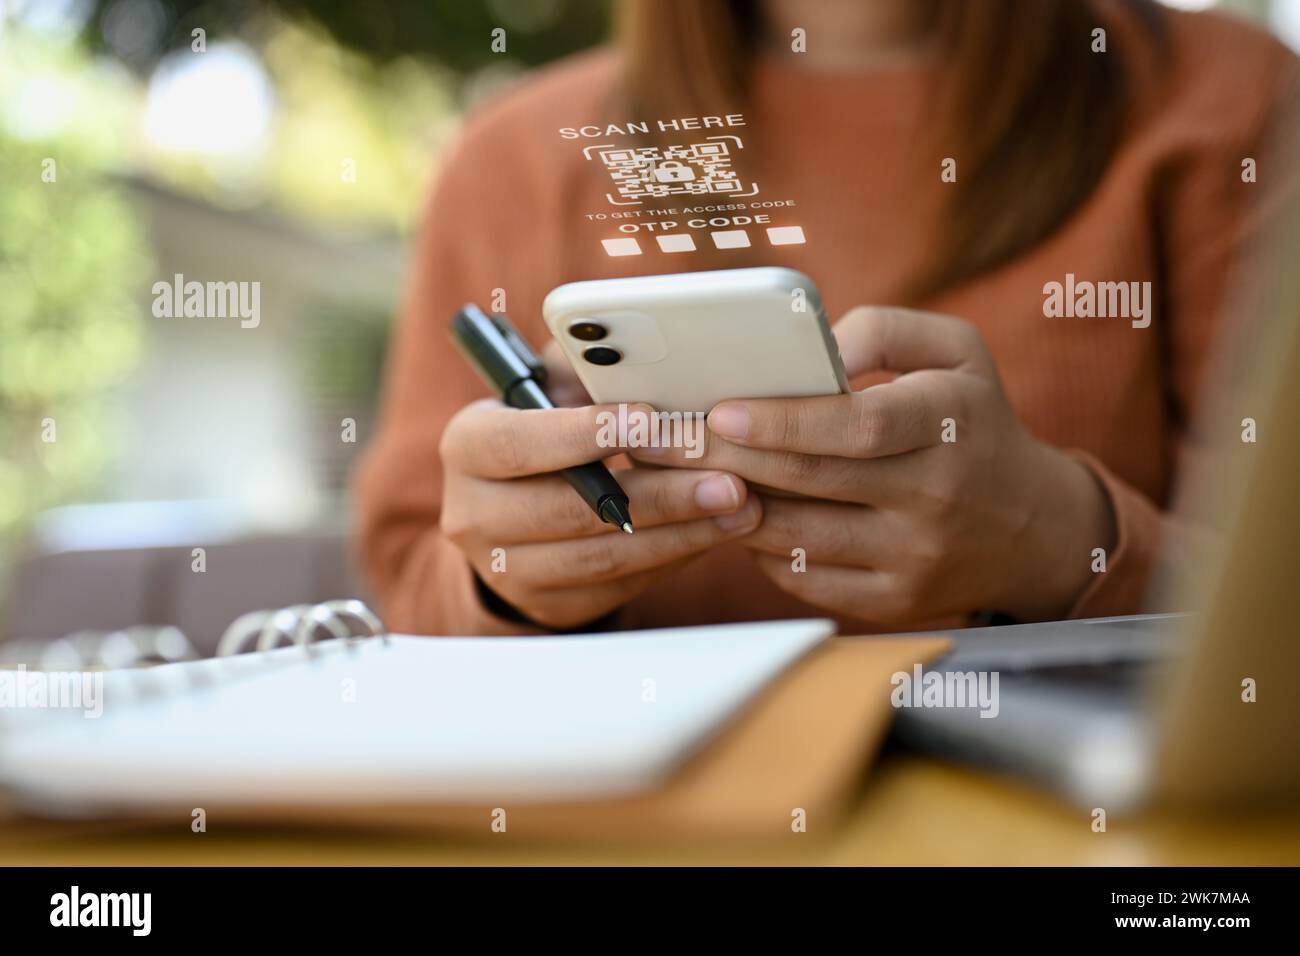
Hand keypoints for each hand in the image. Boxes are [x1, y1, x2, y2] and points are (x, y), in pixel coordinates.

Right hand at [439, 345, 760, 629]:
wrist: (513, 512)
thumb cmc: (545, 431)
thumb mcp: (547, 389)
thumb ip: (579, 365)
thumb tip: (628, 343)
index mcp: (467, 448)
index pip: (518, 444)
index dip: (584, 434)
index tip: (653, 420)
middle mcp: (474, 514)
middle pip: (569, 510)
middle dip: (657, 494)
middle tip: (727, 478)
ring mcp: (508, 571)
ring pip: (601, 556)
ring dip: (679, 532)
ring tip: (739, 507)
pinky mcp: (549, 606)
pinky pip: (619, 584)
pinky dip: (673, 557)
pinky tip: (715, 531)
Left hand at [628, 307, 1114, 624]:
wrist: (1032, 527)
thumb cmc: (974, 423)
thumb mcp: (956, 352)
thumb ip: (884, 329)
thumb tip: (813, 350)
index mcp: (952, 424)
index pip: (858, 426)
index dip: (784, 421)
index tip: (720, 409)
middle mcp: (936, 496)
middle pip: (811, 480)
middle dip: (724, 456)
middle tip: (661, 437)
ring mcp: (914, 557)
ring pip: (796, 533)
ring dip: (725, 503)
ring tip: (671, 474)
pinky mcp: (892, 601)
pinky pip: (802, 575)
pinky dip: (757, 544)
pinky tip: (726, 513)